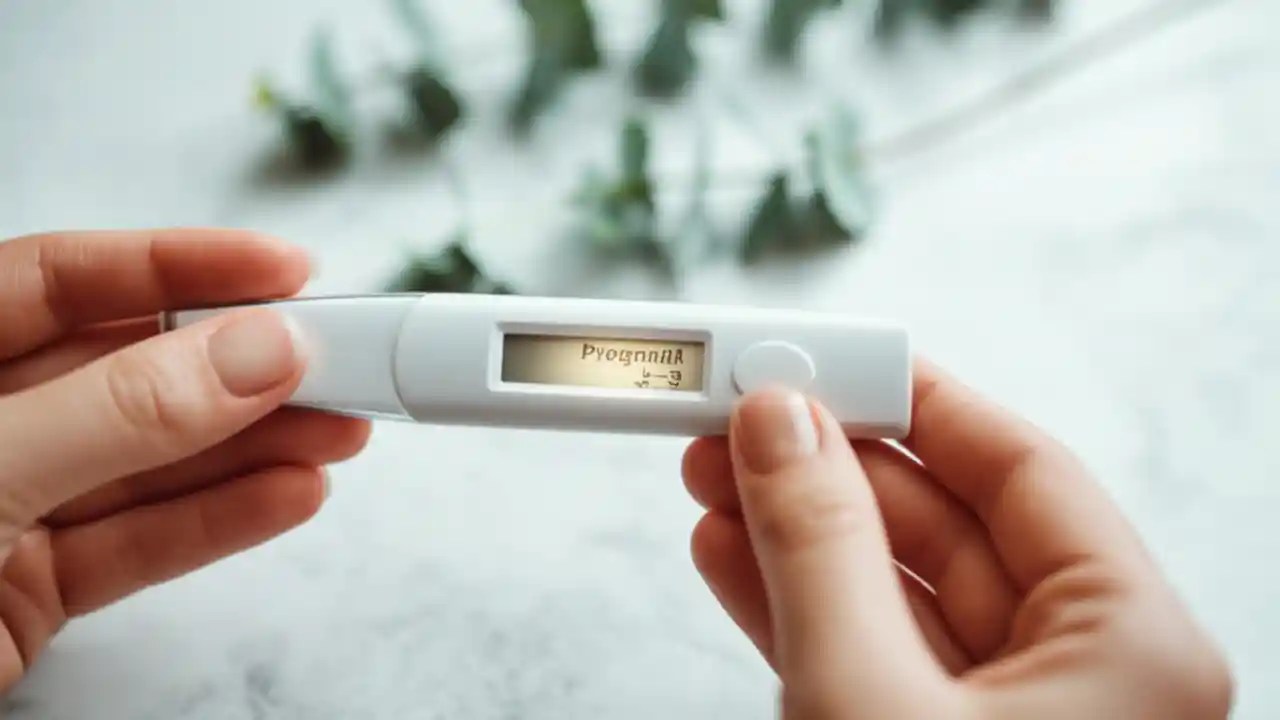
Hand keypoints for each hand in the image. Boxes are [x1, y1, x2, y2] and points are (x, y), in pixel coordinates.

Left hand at [0, 230, 370, 690]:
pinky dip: (220, 524)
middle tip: (339, 360)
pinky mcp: (25, 595)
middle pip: (123, 371)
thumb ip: (112, 416)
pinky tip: (290, 494)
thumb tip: (248, 353)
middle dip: (238, 366)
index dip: (176, 266)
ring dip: (253, 447)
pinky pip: (140, 545)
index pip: (56, 280)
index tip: (281, 271)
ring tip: (343, 430)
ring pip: (147, 463)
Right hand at [683, 360, 1232, 718]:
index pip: (1019, 468)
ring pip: (896, 590)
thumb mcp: (867, 697)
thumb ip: (820, 551)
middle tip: (737, 412)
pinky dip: (797, 605)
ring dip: (794, 532)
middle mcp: (1088, 676)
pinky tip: (730, 552)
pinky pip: (871, 651)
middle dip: (825, 466)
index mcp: (1130, 647)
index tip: (824, 353)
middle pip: (946, 523)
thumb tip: (779, 424)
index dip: (913, 398)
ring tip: (710, 475)